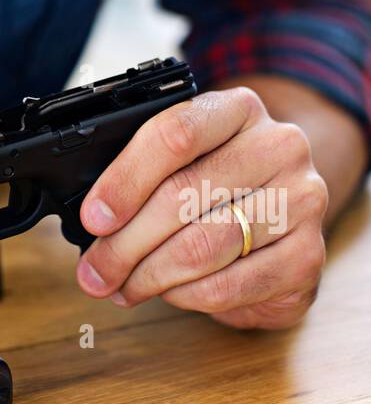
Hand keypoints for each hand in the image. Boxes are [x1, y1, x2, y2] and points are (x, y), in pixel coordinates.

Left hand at [75, 87, 328, 329]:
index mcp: (239, 108)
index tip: (93, 218)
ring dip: (150, 275)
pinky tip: (168, 293)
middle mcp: (279, 147)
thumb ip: (145, 172)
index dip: (125, 180)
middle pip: (183, 196)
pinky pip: (230, 285)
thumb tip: (95, 219)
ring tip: (122, 287)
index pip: (175, 133)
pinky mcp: (308, 256)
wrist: (287, 208)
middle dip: (125, 242)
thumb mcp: (187, 157)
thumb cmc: (221, 180)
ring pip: (204, 246)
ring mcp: (302, 201)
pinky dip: (187, 295)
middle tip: (95, 271)